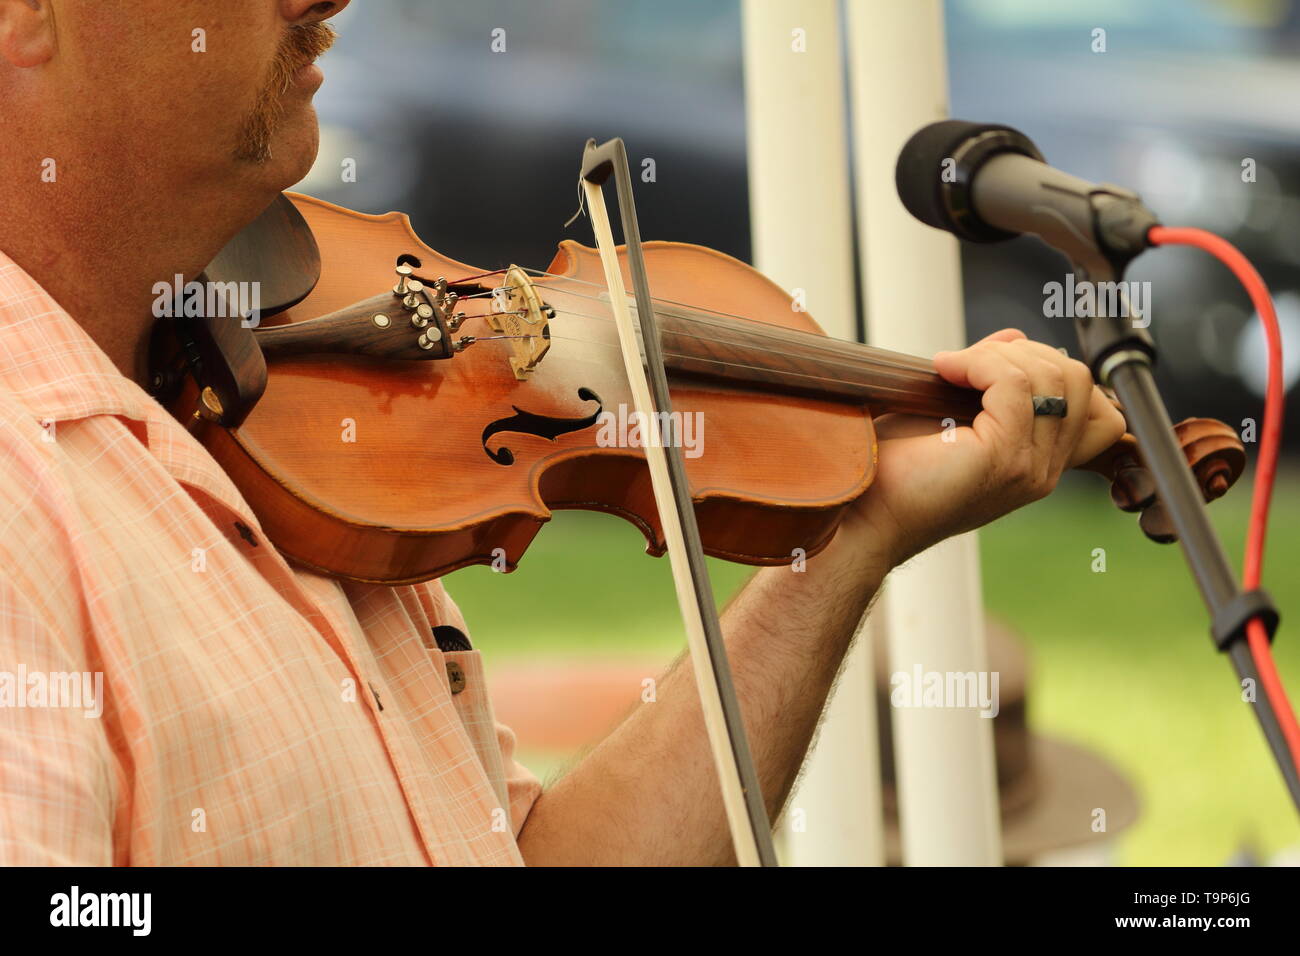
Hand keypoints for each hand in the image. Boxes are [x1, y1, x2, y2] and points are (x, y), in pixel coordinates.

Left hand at [841, 328, 1126, 568]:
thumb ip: (991, 380)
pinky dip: (979, 362)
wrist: (862, 515)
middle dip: (1026, 353)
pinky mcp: (1003, 457)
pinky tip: (944, 368)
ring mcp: (1029, 467)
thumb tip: (1014, 339)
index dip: (1054, 369)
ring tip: (951, 367)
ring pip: (1053, 377)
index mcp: (1037, 464)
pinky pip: (1015, 383)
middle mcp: (1043, 471)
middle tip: (967, 363)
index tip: (995, 366)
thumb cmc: (894, 470)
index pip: (1097, 409)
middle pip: (1078, 382)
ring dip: (998, 356)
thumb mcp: (952, 414)